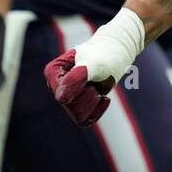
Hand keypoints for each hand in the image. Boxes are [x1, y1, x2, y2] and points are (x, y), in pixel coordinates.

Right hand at [43, 9, 143, 126]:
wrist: (118, 51)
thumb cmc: (106, 53)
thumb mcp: (96, 62)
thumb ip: (79, 77)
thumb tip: (62, 99)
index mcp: (53, 72)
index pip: (65, 98)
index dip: (83, 91)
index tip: (92, 75)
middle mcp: (56, 85)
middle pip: (72, 108)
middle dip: (90, 96)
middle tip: (98, 80)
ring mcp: (67, 95)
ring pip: (79, 116)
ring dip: (94, 102)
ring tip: (98, 86)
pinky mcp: (78, 103)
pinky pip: (86, 120)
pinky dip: (98, 110)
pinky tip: (104, 98)